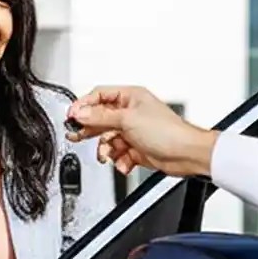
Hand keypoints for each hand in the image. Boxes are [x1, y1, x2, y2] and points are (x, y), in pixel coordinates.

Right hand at [66, 85, 217, 177]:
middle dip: (90, 130)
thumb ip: (100, 117)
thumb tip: (80, 113)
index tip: (72, 116)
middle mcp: (130, 112)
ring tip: (108, 154)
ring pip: (107, 139)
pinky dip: (119, 160)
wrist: (186, 155)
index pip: (99, 96)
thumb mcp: (127, 120)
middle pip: (100, 119)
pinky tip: (124, 162)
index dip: (83, 106)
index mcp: (130, 97)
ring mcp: (133, 131)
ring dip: (106, 149)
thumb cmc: (167, 132)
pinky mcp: (136, 148)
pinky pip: (118, 153)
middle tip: (76, 136)